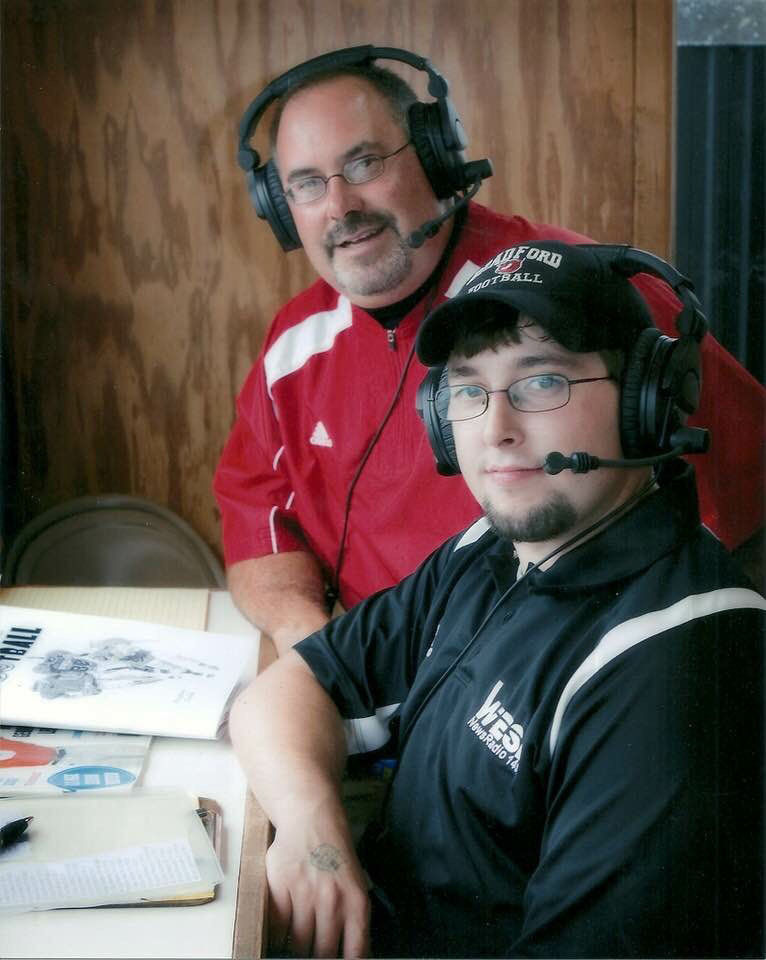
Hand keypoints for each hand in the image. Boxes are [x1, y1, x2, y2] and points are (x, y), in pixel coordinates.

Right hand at [266, 829, 370, 957]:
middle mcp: (332, 901)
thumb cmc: (335, 855)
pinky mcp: (280, 887)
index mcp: (357, 903)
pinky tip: (284, 924)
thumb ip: (354, 922)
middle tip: (315, 949)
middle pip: (322, 953)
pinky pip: (277, 927)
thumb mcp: (355, 885)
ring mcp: (305, 894)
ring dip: (297, 945)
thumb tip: (352, 956)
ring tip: (300, 935)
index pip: (354, 953)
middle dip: (318, 955)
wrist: (311, 818)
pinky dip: (278, 932)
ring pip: (297, 943)